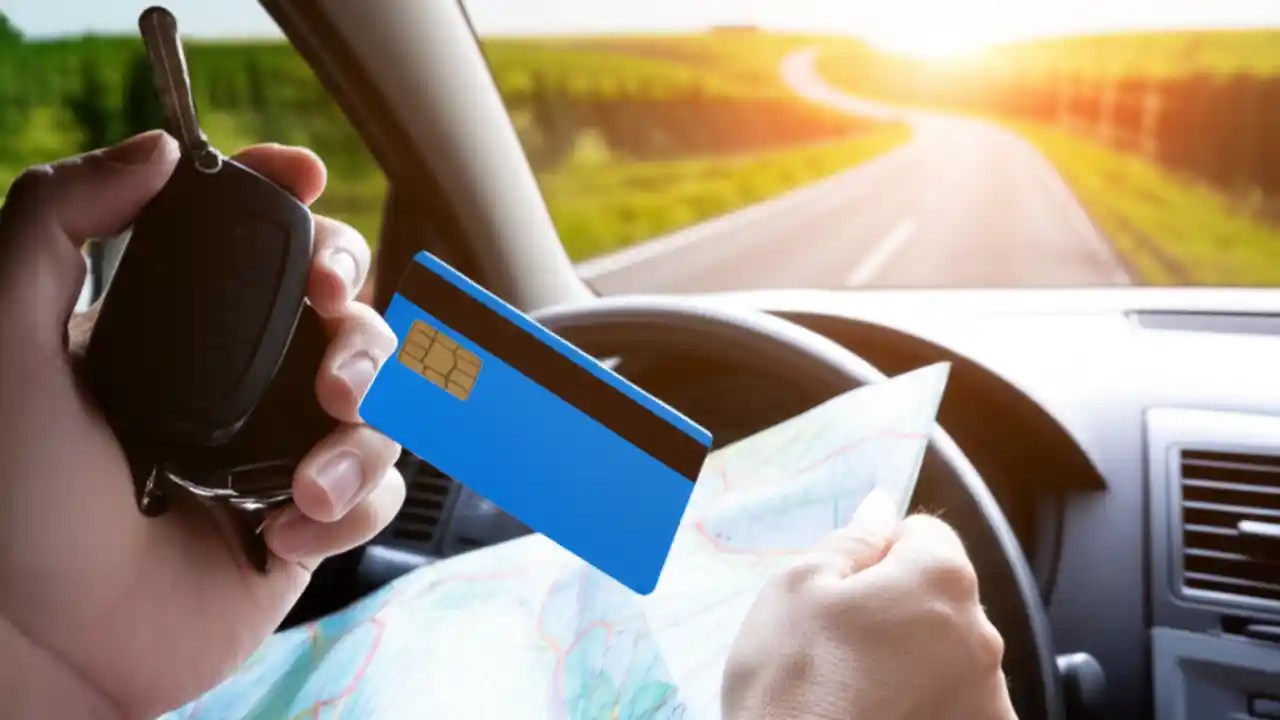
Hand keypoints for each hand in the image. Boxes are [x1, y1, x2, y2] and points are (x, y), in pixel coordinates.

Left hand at [0, 131, 404, 718]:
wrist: (45, 643)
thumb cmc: (9, 501)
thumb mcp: (5, 342)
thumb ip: (54, 222)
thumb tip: (159, 149)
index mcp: (180, 329)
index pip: (258, 243)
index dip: (296, 205)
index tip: (306, 184)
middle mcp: (241, 381)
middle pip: (350, 314)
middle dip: (362, 330)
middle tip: (333, 369)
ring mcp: (280, 450)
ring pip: (385, 404)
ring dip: (366, 436)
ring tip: (307, 484)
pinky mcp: (309, 520)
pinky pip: (380, 491)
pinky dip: (351, 508)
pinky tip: (284, 534)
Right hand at [721, 489, 1015, 719]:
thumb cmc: (791, 692)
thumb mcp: (795, 590)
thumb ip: (851, 540)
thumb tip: (881, 508)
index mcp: (940, 580)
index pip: (922, 534)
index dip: (875, 555)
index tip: (842, 590)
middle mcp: (982, 637)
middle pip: (938, 598)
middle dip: (894, 611)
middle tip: (836, 647)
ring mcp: (987, 700)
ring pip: (945, 656)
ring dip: (910, 665)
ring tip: (853, 694)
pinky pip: (952, 705)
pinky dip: (922, 708)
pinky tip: (877, 718)